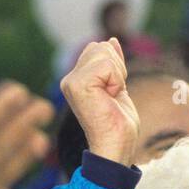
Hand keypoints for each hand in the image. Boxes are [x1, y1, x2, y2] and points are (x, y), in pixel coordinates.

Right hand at [59, 38, 139, 165]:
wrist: (116, 148)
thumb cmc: (118, 126)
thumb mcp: (117, 87)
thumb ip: (112, 64)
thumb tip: (111, 40)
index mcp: (76, 79)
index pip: (100, 48)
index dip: (116, 68)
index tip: (113, 93)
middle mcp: (70, 79)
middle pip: (101, 47)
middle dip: (117, 69)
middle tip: (113, 96)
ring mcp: (72, 82)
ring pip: (104, 53)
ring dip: (117, 76)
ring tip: (111, 98)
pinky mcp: (78, 85)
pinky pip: (107, 66)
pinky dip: (116, 81)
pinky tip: (110, 99)